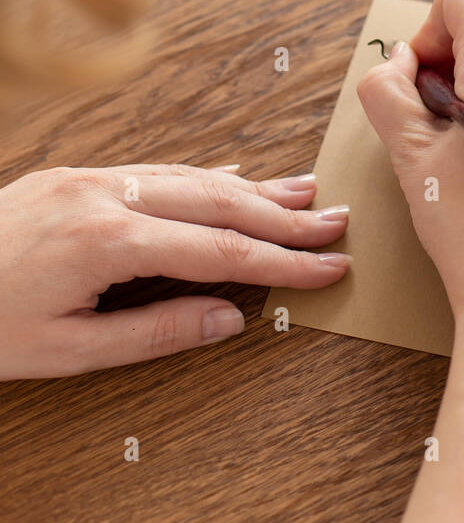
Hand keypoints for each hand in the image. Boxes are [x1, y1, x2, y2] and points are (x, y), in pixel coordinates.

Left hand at [0, 164, 350, 378]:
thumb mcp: (67, 351)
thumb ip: (155, 333)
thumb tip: (229, 317)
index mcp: (107, 240)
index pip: (220, 249)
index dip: (281, 262)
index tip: (328, 268)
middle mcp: (106, 195)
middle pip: (217, 200)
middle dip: (283, 215)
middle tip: (336, 222)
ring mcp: (91, 179)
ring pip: (191, 177)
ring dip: (253, 187)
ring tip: (303, 193)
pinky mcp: (77, 176)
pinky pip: (158, 171)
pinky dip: (204, 177)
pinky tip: (233, 177)